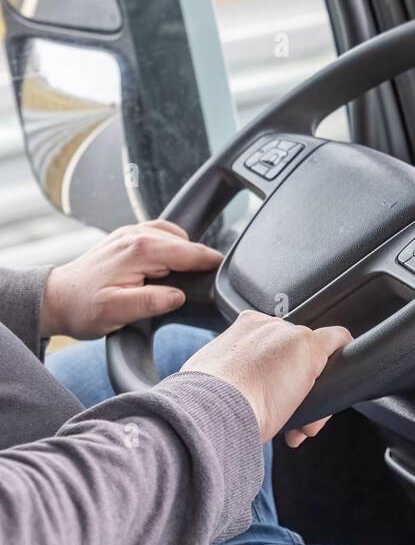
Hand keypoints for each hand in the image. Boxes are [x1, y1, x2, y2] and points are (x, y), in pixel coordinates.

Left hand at [40, 220, 222, 339]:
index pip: (189, 252)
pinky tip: (172, 261)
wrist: (56, 298)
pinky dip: (172, 243)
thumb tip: (178, 295)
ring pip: (174, 234)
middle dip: (201, 257)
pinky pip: (161, 232)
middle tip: (213, 278)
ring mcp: (131, 232)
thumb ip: (151, 302)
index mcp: (141, 250)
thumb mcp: (116, 312)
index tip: (227, 271)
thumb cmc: (83, 308)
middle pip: (185, 242)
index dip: (211, 262)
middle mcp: (138, 234)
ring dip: (186, 250)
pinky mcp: (127, 236)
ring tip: (192, 273)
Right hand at [180, 311, 351, 443]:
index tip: (267, 395)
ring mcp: (288, 335)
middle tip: (286, 417)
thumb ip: (227, 373)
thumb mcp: (209, 379)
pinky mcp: (309, 348)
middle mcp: (266, 326)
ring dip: (309, 392)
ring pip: (313, 357)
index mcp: (240, 330)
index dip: (272, 373)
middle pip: (292, 353)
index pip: (268, 346)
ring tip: (300, 424)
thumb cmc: (206, 405)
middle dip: (293, 387)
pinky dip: (341, 354)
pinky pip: (336, 340)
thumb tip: (233, 387)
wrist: (211, 412)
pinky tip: (343, 377)